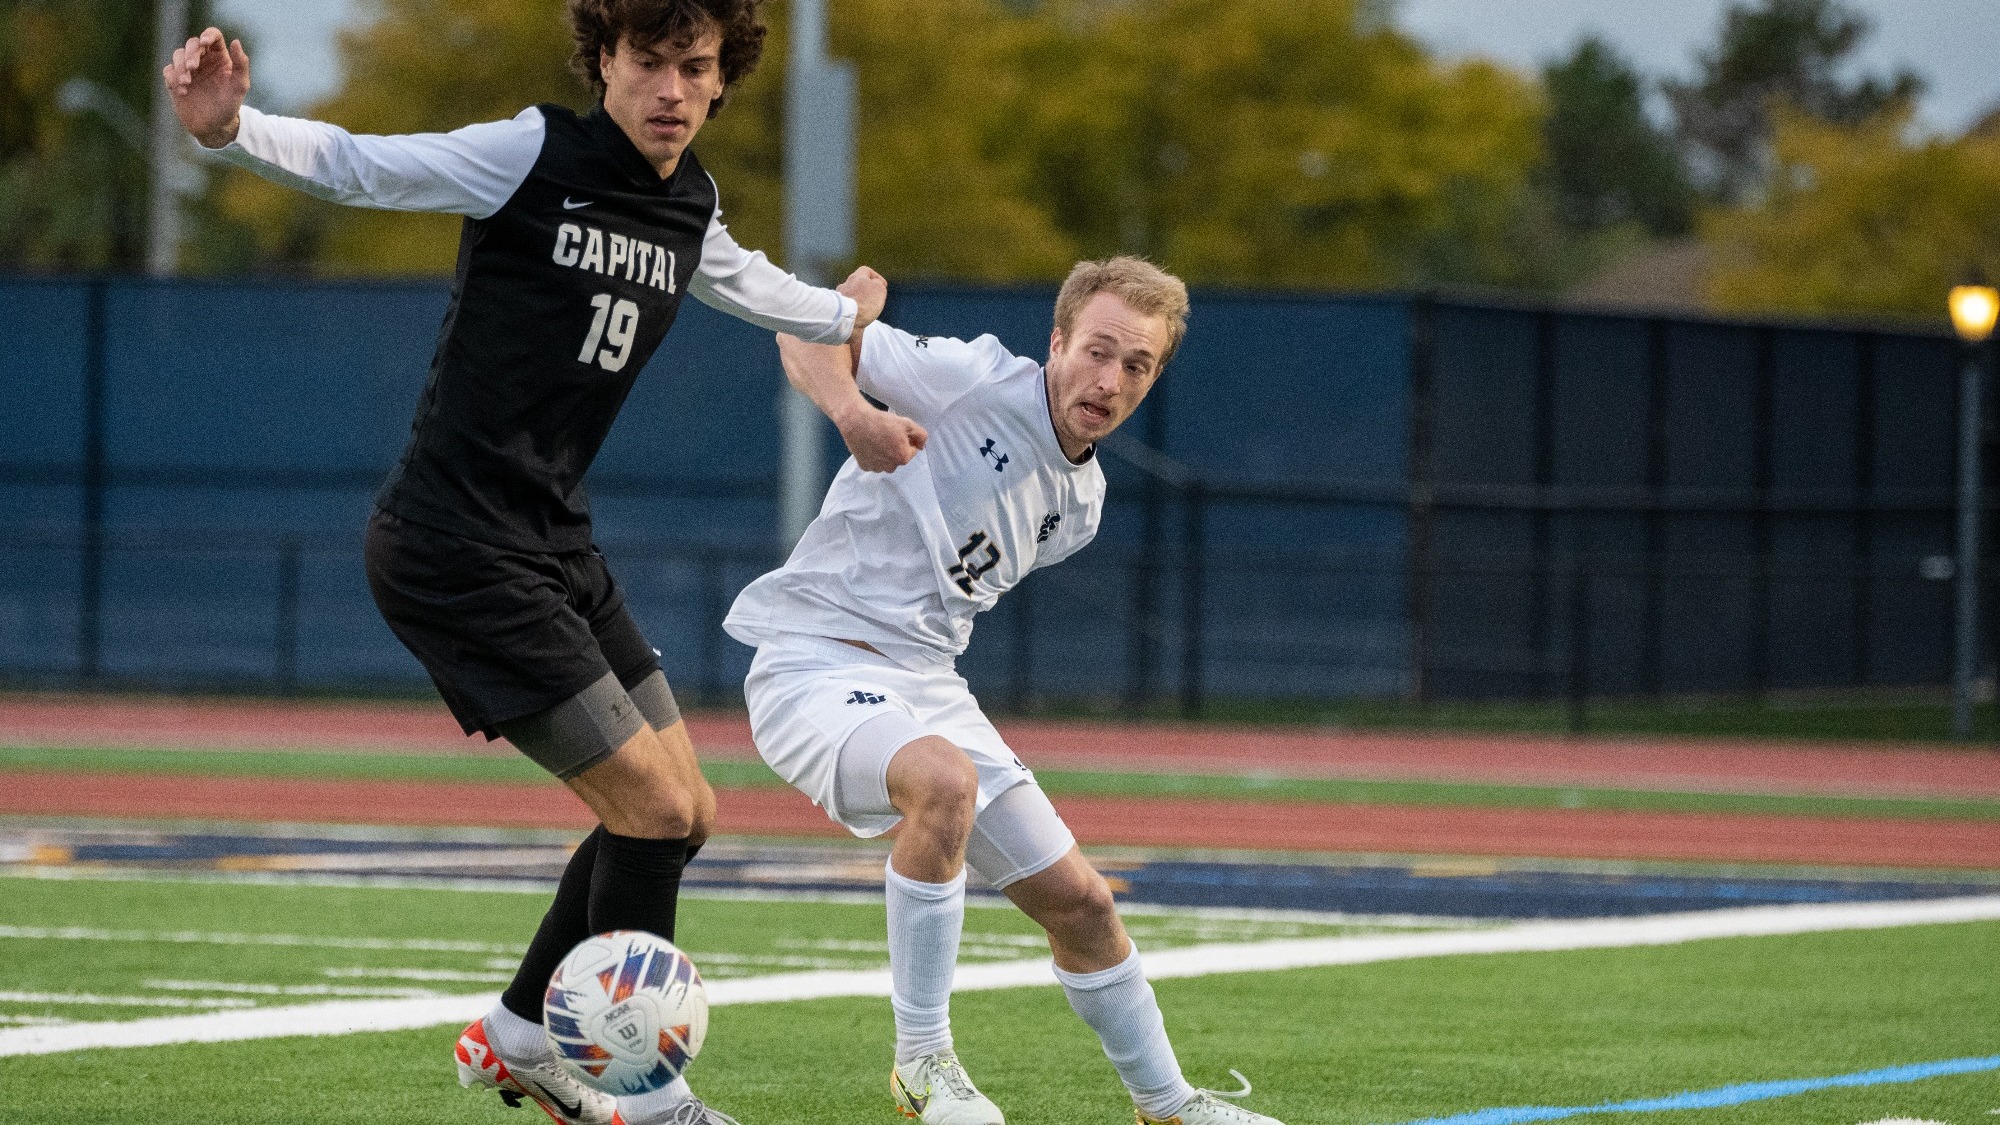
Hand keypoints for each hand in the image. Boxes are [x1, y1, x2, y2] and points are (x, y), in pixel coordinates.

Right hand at [163, 27, 250, 148]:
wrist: (214, 127)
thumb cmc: (230, 105)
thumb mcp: (240, 86)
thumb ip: (241, 64)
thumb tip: (235, 41)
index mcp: (219, 57)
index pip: (213, 36)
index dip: (208, 35)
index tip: (205, 44)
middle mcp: (203, 60)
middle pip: (192, 43)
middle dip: (191, 53)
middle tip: (193, 68)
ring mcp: (188, 69)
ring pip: (178, 54)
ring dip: (180, 66)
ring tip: (187, 82)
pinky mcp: (175, 80)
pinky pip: (168, 70)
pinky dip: (173, 78)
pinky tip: (183, 92)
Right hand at [837, 404, 926, 472]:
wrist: (856, 421)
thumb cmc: (881, 422)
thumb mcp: (907, 423)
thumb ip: (921, 436)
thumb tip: (921, 446)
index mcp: (903, 457)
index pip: (912, 450)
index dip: (907, 439)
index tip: (897, 432)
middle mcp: (890, 467)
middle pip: (899, 457)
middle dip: (896, 448)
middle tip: (887, 434)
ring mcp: (876, 468)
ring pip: (886, 462)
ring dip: (885, 453)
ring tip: (877, 439)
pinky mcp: (864, 466)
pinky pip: (874, 463)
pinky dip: (873, 456)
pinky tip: (870, 444)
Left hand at [839, 265, 886, 331]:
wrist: (847, 318)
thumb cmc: (865, 302)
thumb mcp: (879, 288)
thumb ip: (878, 283)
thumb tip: (876, 285)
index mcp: (855, 277)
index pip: (866, 271)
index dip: (876, 277)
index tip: (883, 286)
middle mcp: (845, 285)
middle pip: (857, 284)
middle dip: (866, 291)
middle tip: (875, 299)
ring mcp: (839, 298)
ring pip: (851, 297)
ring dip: (859, 302)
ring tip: (867, 311)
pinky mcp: (837, 311)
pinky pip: (847, 310)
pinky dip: (853, 313)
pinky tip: (859, 319)